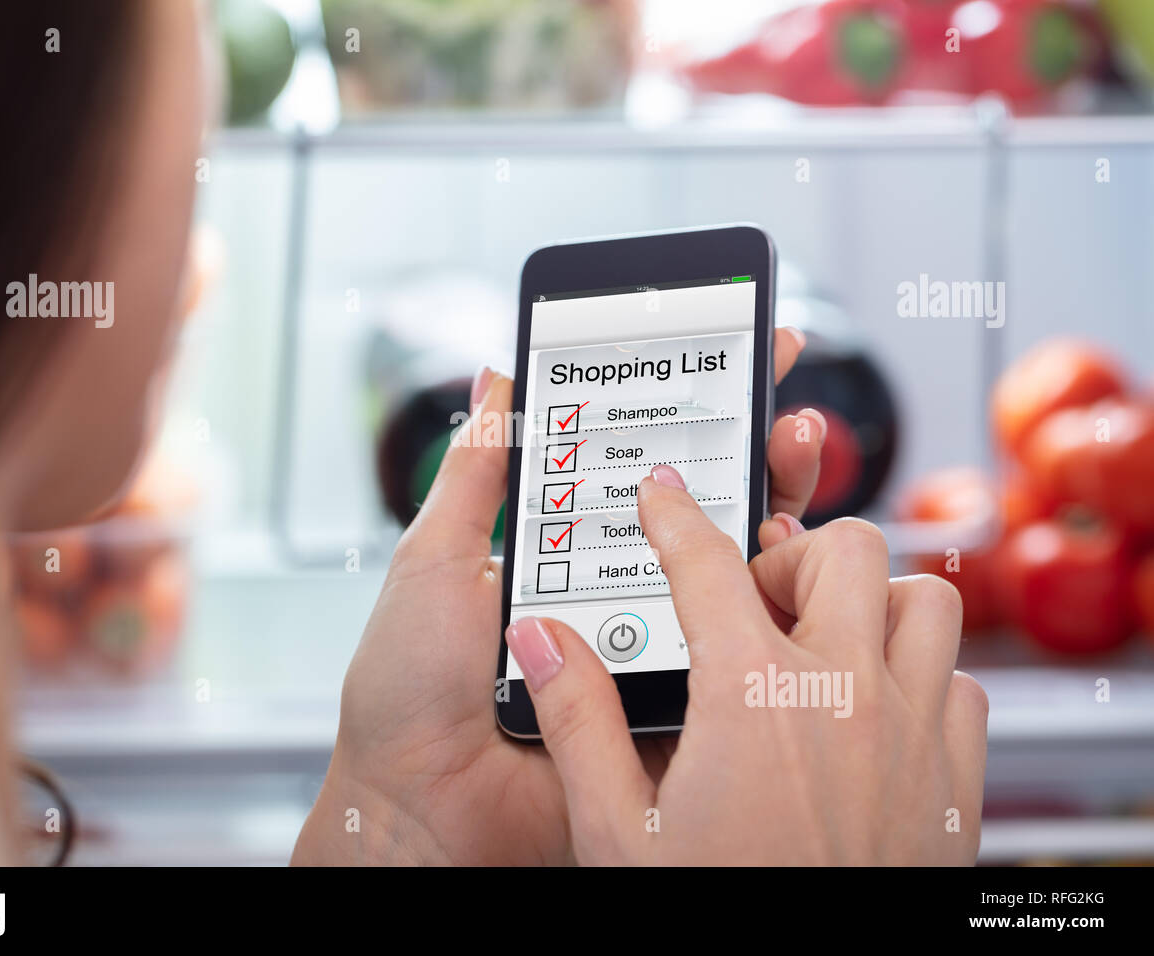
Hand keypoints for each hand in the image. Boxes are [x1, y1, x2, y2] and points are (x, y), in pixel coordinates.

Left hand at [292, 329, 819, 864]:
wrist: (423, 802)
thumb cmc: (410, 690)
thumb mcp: (435, 558)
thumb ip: (476, 472)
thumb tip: (496, 378)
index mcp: (563, 552)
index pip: (636, 465)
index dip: (681, 406)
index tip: (725, 344)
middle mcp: (620, 591)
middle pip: (703, 503)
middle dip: (747, 437)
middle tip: (771, 383)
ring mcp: (656, 643)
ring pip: (737, 562)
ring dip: (773, 493)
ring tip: (781, 442)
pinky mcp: (683, 699)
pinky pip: (743, 638)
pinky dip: (771, 585)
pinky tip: (775, 536)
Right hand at [507, 469, 988, 864]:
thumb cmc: (715, 916)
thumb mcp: (616, 831)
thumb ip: (577, 720)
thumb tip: (540, 641)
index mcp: (754, 698)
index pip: (708, 565)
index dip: (675, 516)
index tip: (664, 497)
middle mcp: (847, 698)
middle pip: (843, 551)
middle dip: (791, 555)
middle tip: (753, 599)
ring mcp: (914, 736)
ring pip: (921, 602)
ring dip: (870, 601)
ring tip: (823, 637)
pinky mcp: (956, 783)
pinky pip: (961, 684)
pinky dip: (923, 673)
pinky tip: (878, 708)